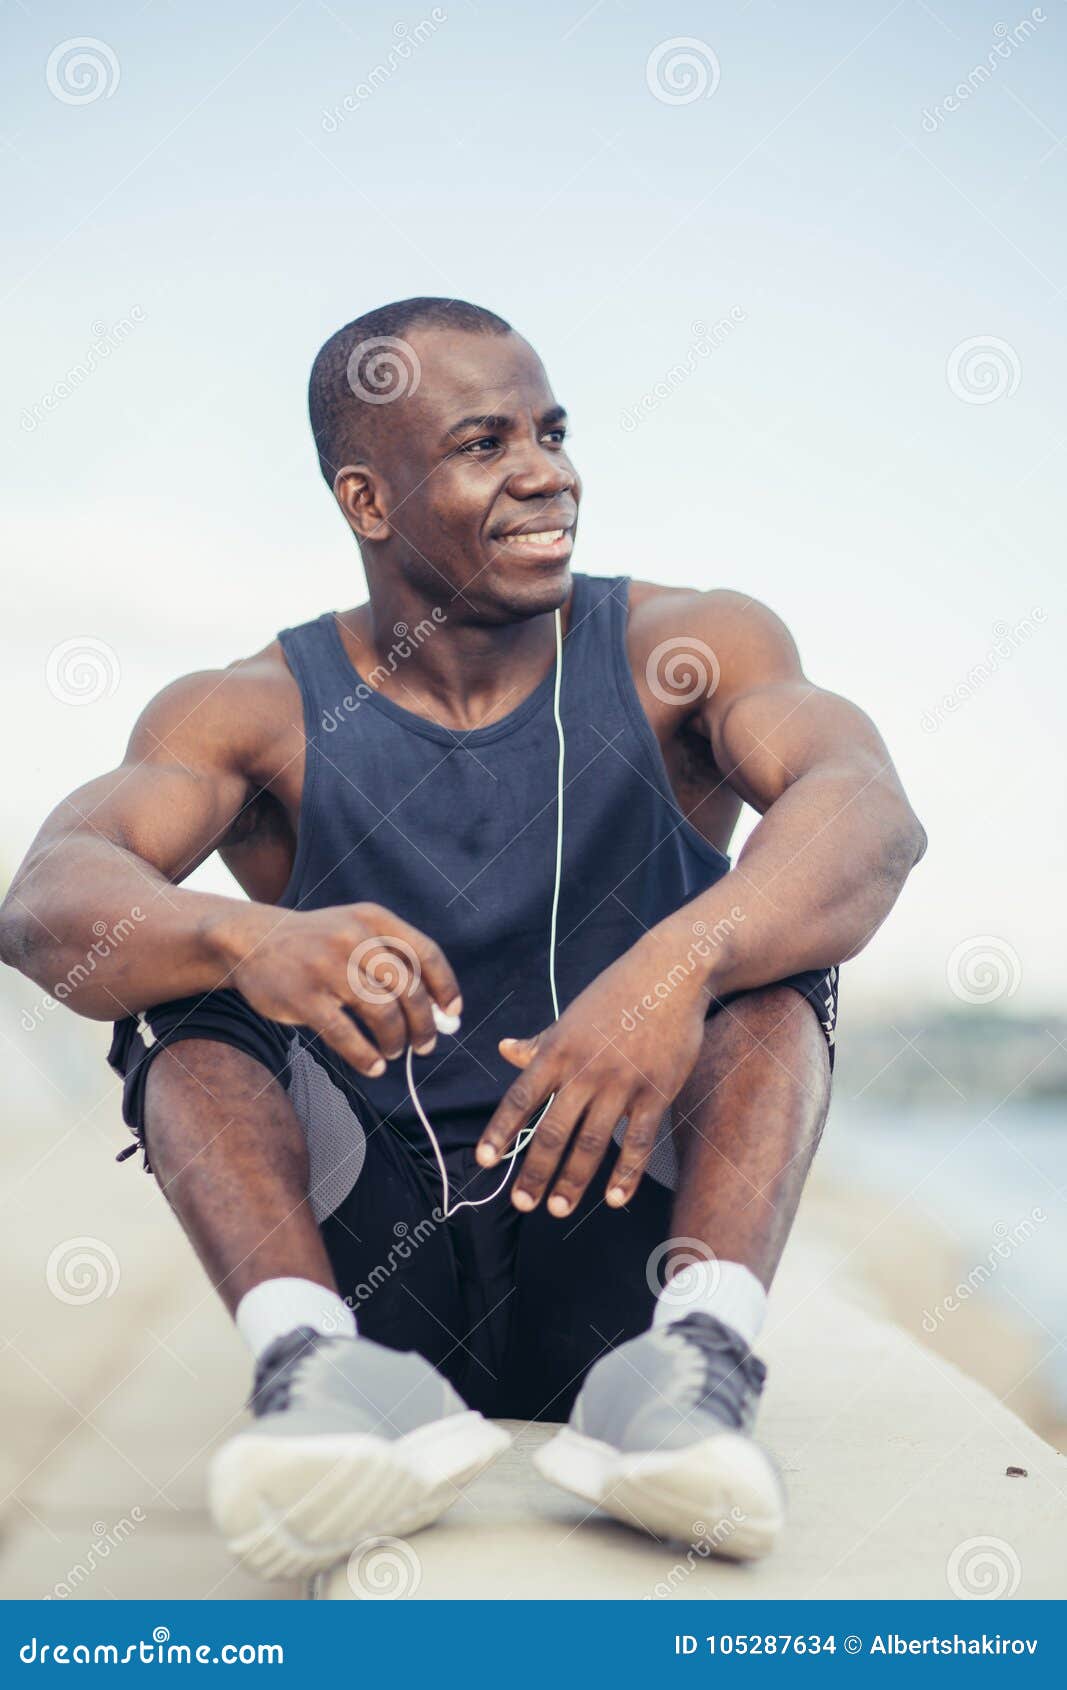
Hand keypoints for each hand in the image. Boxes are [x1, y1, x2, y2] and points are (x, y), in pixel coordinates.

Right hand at [216, 902, 461, 1077]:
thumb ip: (395, 960)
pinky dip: (367, 1057)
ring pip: (383, 1014)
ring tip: (394, 1052)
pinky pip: (347, 1036)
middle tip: (425, 1046)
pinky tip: (374, 1067)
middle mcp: (354, 938)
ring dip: (396, 1041)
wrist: (251, 939)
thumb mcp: (356, 930)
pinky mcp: (303, 997)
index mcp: (373, 919)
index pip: (426, 953)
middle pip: (409, 990)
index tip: (452, 1013)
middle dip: (424, 1024)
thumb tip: (442, 1011)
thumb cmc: (317, 943)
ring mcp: (327, 967)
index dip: (446, 987)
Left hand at [476, 935, 710, 1214]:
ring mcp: (621, 1083)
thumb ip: (539, 1042)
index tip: (485, 1162)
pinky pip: (638, 1142)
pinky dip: (626, 1173)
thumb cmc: (616, 994)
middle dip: (534, 1172)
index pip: (521, 1098)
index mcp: (557, 1050)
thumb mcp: (571, 1015)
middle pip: (553, 1131)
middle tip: (522, 1204)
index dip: (501, 1132)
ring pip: (592, 1142)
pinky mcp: (656, 1092)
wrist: (671, 974)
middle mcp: (584, 1070)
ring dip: (573, 1180)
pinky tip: (613, 1198)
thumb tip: (504, 1050)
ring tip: (558, 1209)